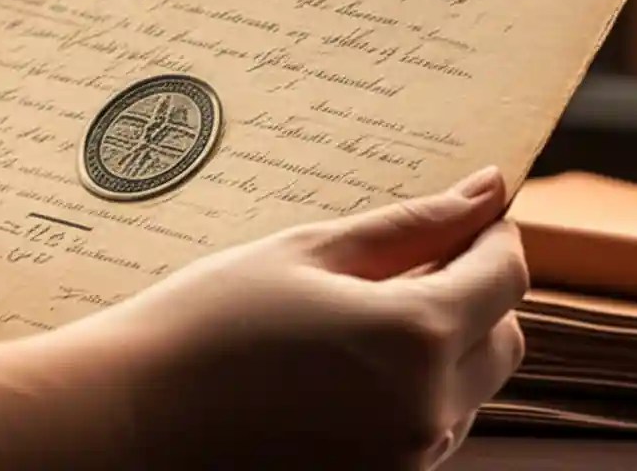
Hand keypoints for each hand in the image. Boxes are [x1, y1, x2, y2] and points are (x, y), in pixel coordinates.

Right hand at [72, 166, 525, 469]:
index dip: (494, 236)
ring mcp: (404, 459)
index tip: (472, 216)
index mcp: (415, 337)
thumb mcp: (304, 254)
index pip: (506, 276)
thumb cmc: (205, 322)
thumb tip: (485, 192)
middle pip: (504, 338)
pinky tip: (344, 367)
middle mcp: (427, 410)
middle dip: (480, 292)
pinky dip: (412, 390)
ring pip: (470, 389)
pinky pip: (427, 429)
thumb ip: (409, 225)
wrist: (130, 419)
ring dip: (446, 345)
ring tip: (362, 316)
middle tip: (417, 260)